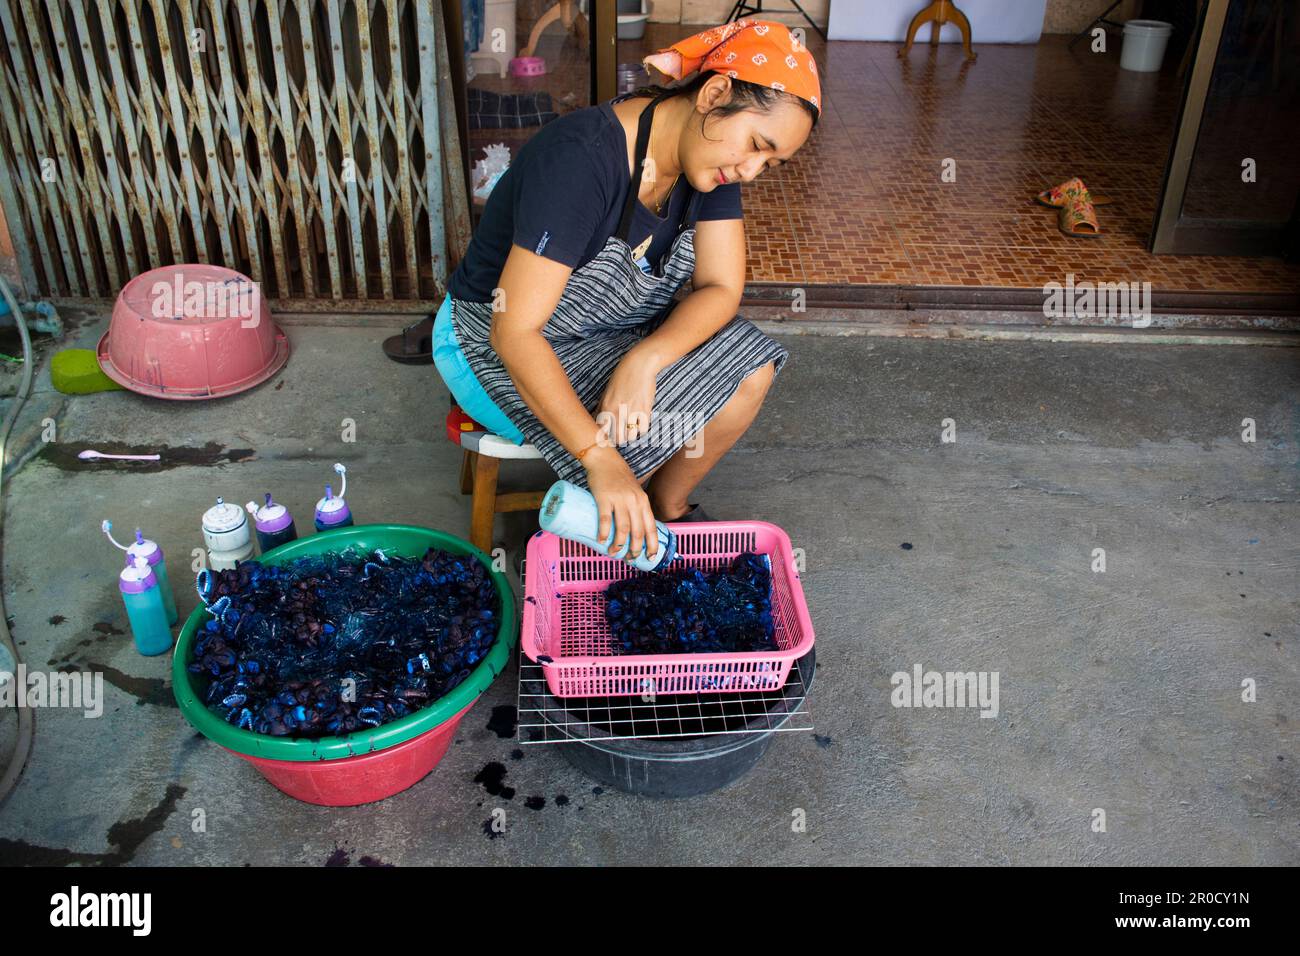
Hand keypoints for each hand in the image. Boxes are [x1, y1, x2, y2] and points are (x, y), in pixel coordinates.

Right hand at [581, 446, 658, 562]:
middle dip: (635, 549)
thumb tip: (635, 531)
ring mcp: (619, 500)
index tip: (650, 558)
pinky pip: (605, 519)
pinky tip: (602, 541)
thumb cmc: (620, 478)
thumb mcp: (635, 492)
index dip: (652, 545)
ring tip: (613, 553)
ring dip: (619, 545)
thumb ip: (637, 508)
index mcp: (643, 502)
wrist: (605, 460)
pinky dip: (604, 533)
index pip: (651, 528)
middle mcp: (634, 502)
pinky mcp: (604, 498)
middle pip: (638, 532)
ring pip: (623, 528)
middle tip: (629, 559)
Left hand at [597, 350, 657, 446]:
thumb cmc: (622, 377)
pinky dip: (641, 430)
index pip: (602, 432)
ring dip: (631, 435)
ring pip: (630, 437)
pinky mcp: (645, 411)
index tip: (609, 438)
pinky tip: (640, 423)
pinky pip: (643, 430)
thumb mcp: (607, 392)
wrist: (639, 365)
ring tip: (631, 429)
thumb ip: (602, 408)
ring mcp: (631, 412)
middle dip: (619, 439)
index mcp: (605, 408)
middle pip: (617, 438)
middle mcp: (617, 412)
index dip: (605, 438)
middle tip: (621, 435)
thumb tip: (598, 421)